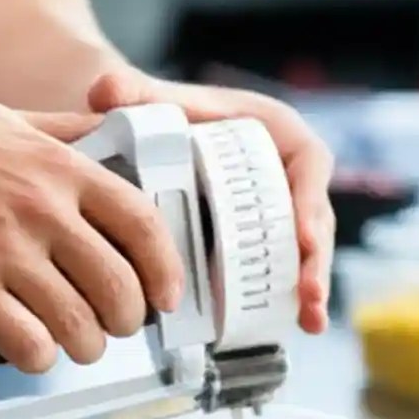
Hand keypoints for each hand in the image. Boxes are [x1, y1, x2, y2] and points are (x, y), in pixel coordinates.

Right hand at [0, 96, 183, 372]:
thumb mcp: (5, 118)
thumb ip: (62, 133)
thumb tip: (111, 136)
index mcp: (58, 167)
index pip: (141, 225)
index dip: (165, 270)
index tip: (166, 296)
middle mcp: (41, 210)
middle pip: (119, 287)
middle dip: (126, 320)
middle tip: (111, 327)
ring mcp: (2, 252)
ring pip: (79, 326)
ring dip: (84, 347)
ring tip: (72, 346)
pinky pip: (28, 345)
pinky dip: (38, 358)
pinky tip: (29, 351)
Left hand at [86, 69, 335, 333]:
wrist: (150, 135)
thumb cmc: (162, 115)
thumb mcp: (152, 102)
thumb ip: (131, 94)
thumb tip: (103, 91)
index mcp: (274, 130)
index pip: (307, 162)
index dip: (311, 200)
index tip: (303, 234)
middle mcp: (284, 171)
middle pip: (313, 215)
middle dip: (315, 257)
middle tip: (308, 292)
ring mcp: (276, 208)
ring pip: (304, 248)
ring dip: (311, 285)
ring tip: (309, 320)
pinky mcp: (262, 237)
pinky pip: (283, 266)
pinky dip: (292, 296)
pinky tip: (298, 327)